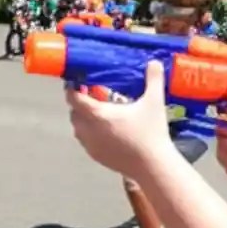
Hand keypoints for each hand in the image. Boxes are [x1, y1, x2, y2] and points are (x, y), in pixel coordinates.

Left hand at [64, 61, 174, 175]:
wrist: (152, 166)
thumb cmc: (151, 132)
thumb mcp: (154, 102)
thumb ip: (153, 79)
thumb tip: (154, 61)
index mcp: (97, 114)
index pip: (74, 98)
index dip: (72, 89)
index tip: (78, 82)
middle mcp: (89, 130)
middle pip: (74, 113)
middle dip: (79, 103)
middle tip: (92, 95)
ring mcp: (91, 146)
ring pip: (78, 128)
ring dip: (83, 119)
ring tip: (99, 113)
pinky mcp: (96, 157)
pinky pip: (85, 141)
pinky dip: (89, 133)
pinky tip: (105, 131)